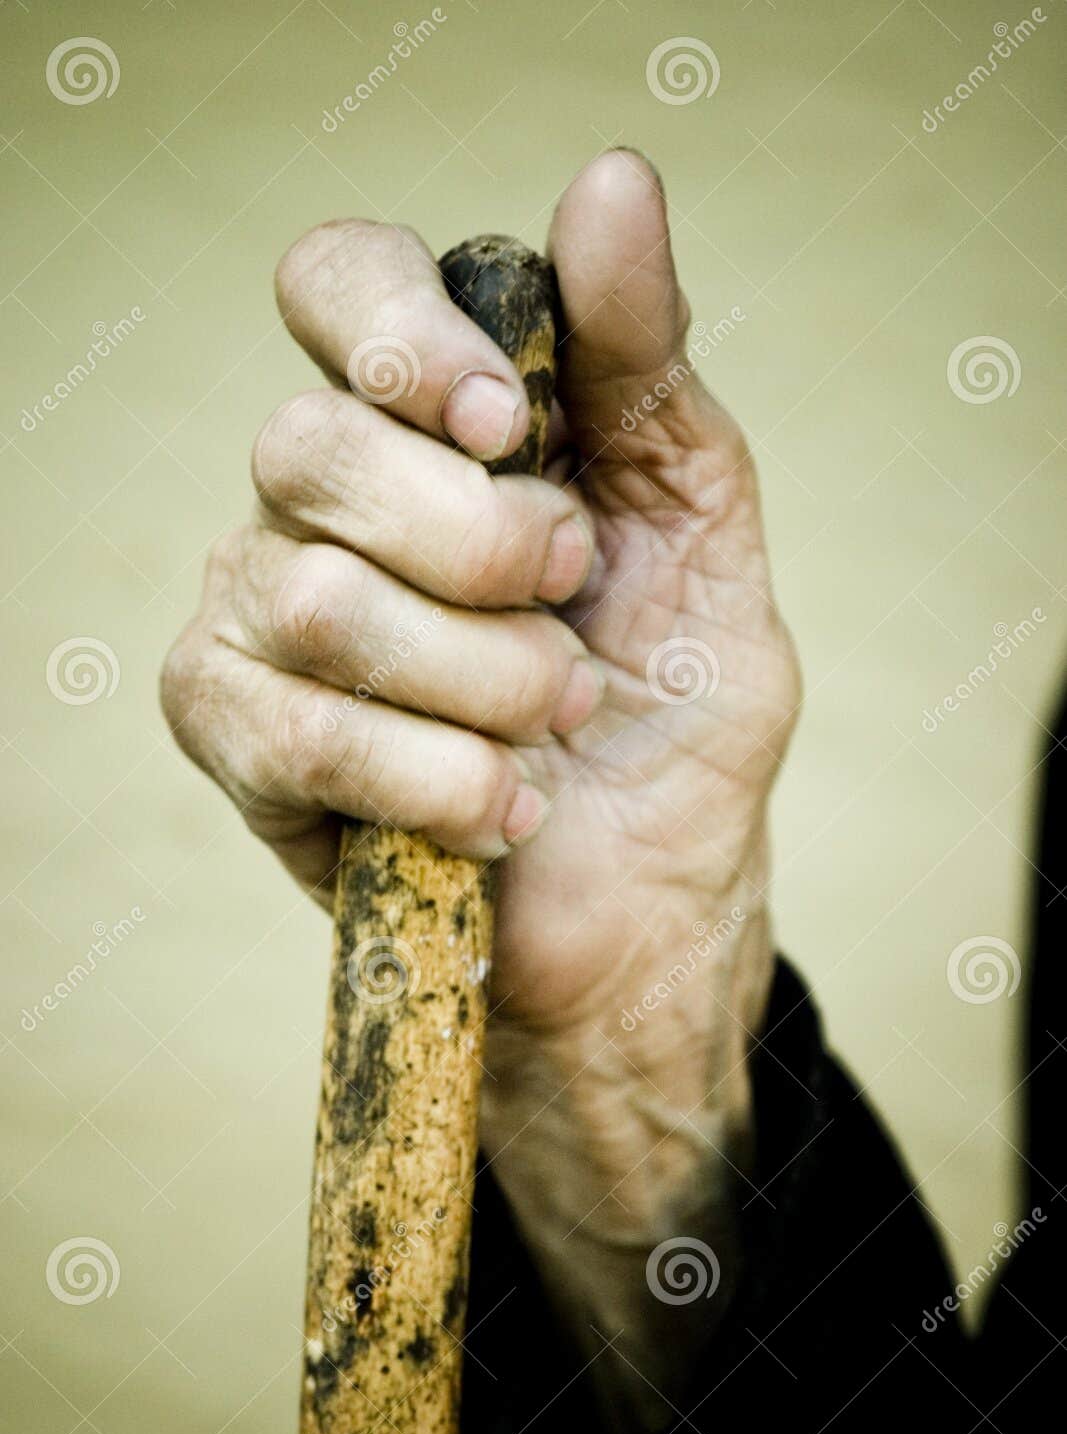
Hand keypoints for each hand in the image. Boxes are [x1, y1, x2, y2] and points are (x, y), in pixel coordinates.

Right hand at [161, 153, 799, 1417]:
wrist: (649, 908)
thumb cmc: (675, 716)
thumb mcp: (701, 525)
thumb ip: (648, 362)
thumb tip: (606, 179)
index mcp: (435, 423)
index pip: (339, 283)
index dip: (403, 331)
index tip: (510, 421)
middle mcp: (326, 500)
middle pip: (308, 442)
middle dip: (476, 544)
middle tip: (572, 607)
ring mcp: (259, 614)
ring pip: (309, 595)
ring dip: (477, 678)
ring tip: (556, 728)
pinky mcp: (235, 737)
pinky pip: (286, 725)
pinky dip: (421, 774)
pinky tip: (496, 810)